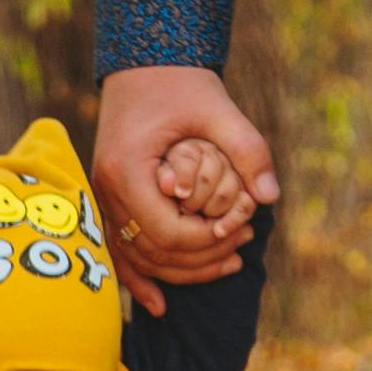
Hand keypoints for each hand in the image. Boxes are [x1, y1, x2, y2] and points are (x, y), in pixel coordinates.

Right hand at [94, 63, 278, 310]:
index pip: (167, 231)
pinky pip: (119, 249)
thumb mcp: (219, 110)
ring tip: (227, 264)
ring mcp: (102, 196)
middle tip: (241, 252)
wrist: (144, 65)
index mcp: (129, 168)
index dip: (206, 242)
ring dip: (179, 271)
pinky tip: (159, 305)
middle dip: (200, 259)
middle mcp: (106, 188)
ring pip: (135, 257)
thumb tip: (270, 197)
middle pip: (151, 252)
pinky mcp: (107, 199)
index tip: (239, 233)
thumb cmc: (182, 84)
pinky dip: (138, 278)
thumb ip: (248, 150)